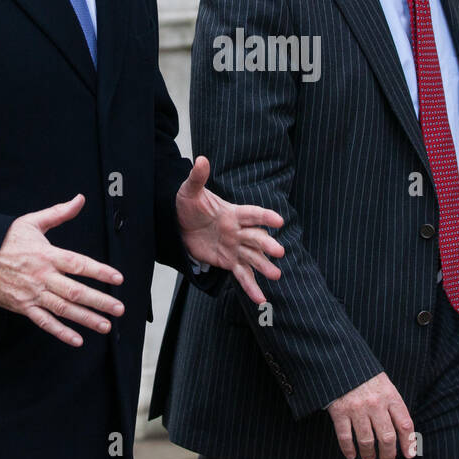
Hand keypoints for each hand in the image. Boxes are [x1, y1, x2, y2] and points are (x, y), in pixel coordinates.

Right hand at [0, 194, 124, 346]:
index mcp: (47, 254)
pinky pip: (44, 322)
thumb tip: (80, 199)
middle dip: (99, 301)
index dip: (100, 271)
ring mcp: (32, 293)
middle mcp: (42, 276)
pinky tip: (77, 339)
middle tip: (119, 308)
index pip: (78, 264)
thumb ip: (59, 213)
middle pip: (75, 291)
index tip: (118, 278)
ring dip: (86, 318)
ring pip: (63, 309)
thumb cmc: (5, 239)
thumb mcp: (32, 222)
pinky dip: (60, 332)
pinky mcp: (22, 306)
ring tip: (105, 325)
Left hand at [176, 156, 283, 304]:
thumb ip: (198, 178)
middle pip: (256, 238)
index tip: (279, 221)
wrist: (179, 225)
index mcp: (232, 213)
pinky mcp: (228, 261)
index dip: (265, 216)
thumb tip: (201, 159)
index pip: (252, 214)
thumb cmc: (188, 205)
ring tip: (277, 275)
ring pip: (253, 258)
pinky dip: (251, 287)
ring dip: (264, 266)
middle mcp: (238, 231)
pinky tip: (261, 299)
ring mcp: (235, 247)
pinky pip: (242, 275)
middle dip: (267, 245)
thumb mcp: (190, 191)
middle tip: (279, 252)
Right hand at [326, 372, 415, 458]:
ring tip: (369, 458)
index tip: (409, 454)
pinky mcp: (339, 411)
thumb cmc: (365, 376)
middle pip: (387, 437)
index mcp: (390, 396)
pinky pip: (345, 437)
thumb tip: (402, 432)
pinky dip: (349, 449)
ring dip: (369, 454)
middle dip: (389, 455)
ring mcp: (357, 408)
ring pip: (367, 441)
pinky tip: (351, 455)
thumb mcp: (385, 384)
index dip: (409, 443)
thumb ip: (393, 405)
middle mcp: (375, 403)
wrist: (340, 360)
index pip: (405, 424)